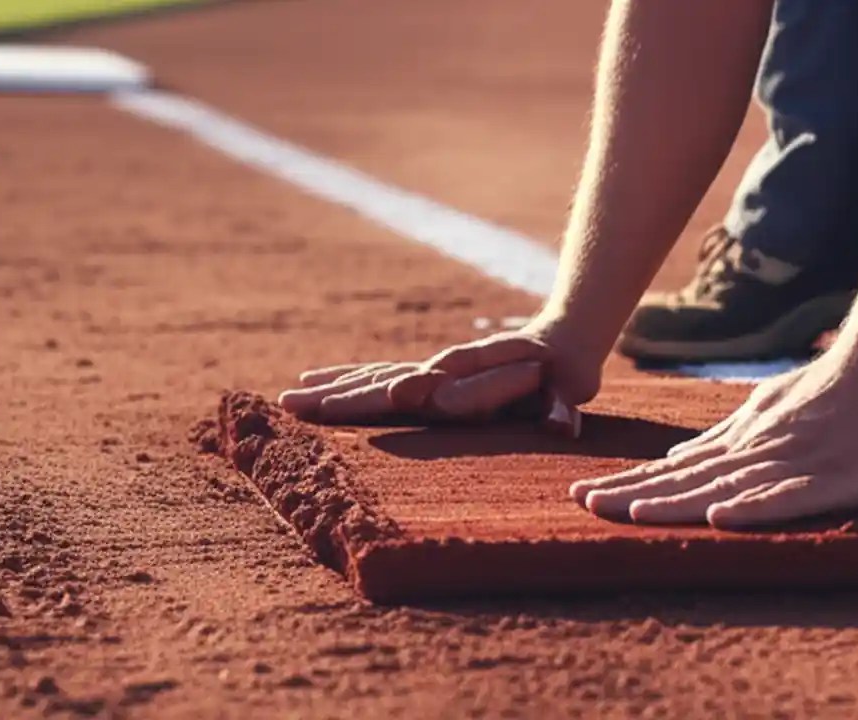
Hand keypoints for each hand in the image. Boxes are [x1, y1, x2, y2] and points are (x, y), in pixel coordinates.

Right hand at [278, 318, 602, 431]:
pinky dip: (340, 381)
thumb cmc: (564, 374)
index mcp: (471, 373)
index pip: (436, 384)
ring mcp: (426, 371)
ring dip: (329, 389)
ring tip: (288, 399)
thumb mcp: (569, 388)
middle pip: (384, 381)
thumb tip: (561, 421)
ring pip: (369, 378)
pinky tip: (309, 382)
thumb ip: (560, 405)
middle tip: (298, 403)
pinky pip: (372, 378)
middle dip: (344, 395)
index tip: (389, 394)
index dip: (415, 389)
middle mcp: (440, 370)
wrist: (559, 341)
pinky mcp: (420, 377)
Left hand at [570, 352, 857, 527]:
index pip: (671, 471)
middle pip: (684, 480)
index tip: (580, 495)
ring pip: (725, 486)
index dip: (627, 485)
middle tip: (581, 502)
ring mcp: (790, 463)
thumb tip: (674, 461)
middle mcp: (753, 453)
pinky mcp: (833, 479)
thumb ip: (721, 441)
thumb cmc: (824, 390)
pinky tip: (720, 517)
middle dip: (633, 494)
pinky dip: (754, 507)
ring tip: (632, 514)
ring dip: (679, 502)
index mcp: (737, 444)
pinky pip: (788, 497)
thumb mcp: (762, 413)